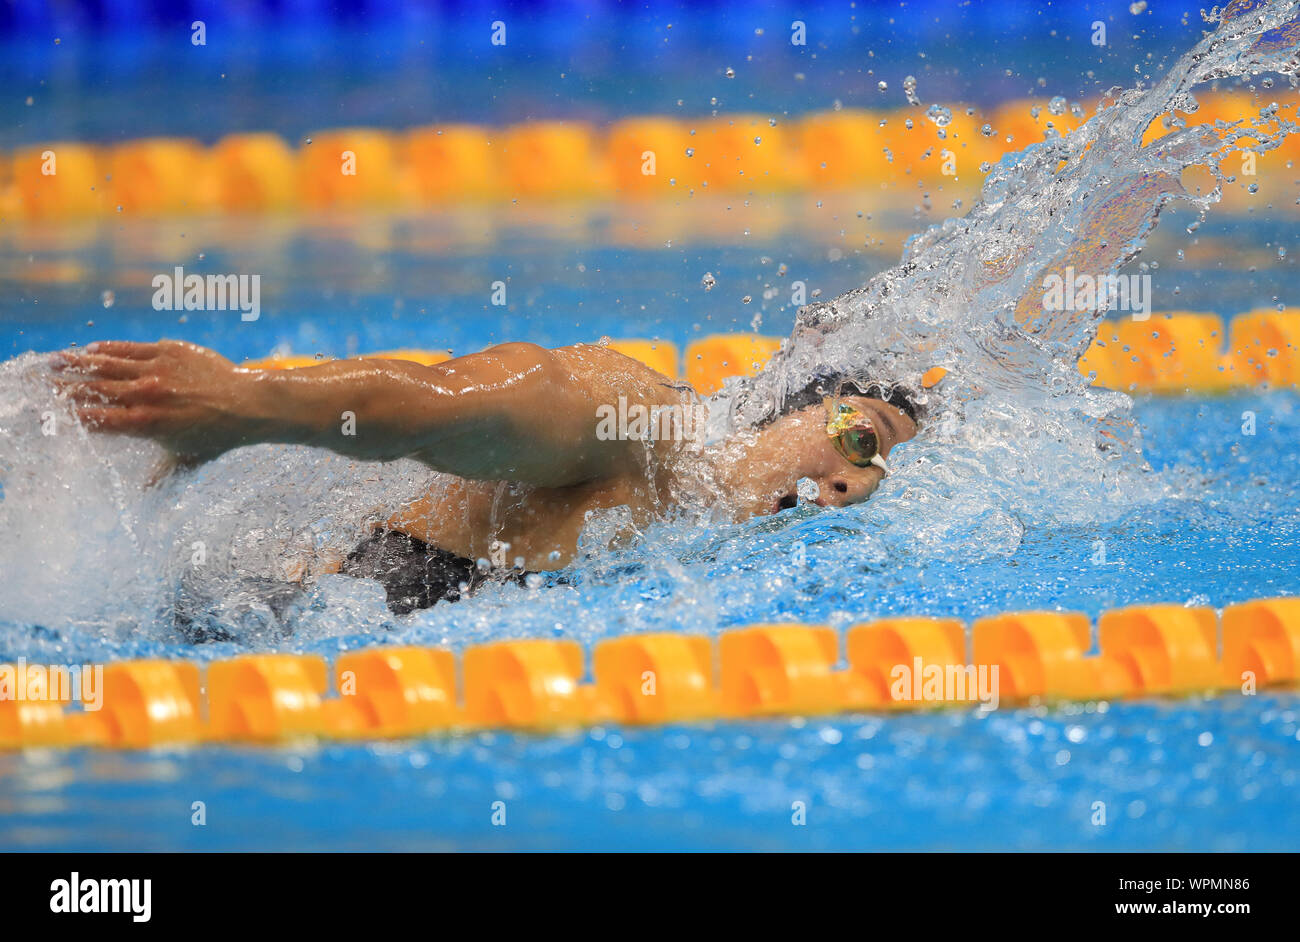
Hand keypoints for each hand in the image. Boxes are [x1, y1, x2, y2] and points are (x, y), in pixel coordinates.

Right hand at [51, 340, 247, 462]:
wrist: (248, 404)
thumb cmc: (218, 436)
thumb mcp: (186, 459)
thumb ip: (160, 475)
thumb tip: (144, 496)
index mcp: (145, 424)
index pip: (96, 419)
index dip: (73, 414)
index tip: (56, 411)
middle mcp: (147, 396)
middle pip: (95, 389)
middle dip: (66, 386)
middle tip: (45, 381)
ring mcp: (156, 371)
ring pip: (107, 364)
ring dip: (79, 362)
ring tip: (57, 360)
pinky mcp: (168, 351)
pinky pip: (130, 348)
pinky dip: (109, 349)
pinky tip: (92, 349)